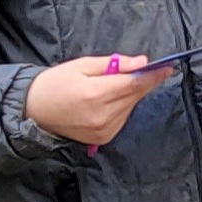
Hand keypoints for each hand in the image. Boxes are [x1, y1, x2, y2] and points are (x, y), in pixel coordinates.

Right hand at [25, 54, 171, 145]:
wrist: (34, 110)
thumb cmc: (56, 83)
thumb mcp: (82, 65)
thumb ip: (114, 64)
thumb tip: (142, 62)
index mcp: (95, 94)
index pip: (134, 84)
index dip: (153, 76)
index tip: (167, 67)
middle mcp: (103, 116)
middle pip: (135, 96)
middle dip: (142, 82)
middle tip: (145, 70)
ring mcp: (104, 130)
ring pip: (130, 107)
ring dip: (129, 95)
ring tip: (110, 87)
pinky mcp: (103, 138)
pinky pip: (122, 118)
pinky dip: (121, 107)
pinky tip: (107, 101)